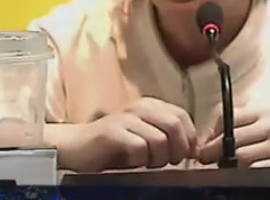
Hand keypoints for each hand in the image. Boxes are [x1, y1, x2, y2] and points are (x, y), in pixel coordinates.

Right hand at [72, 98, 197, 171]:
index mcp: (150, 106)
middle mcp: (140, 107)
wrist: (76, 147)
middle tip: (168, 162)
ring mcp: (125, 118)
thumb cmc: (113, 146)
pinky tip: (131, 162)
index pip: (183, 116)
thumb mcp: (144, 137)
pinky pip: (139, 148)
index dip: (189, 138)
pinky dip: (140, 161)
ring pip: (160, 139)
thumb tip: (193, 149)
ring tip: (146, 163)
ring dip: (158, 159)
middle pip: (175, 125)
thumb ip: (166, 136)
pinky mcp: (111, 132)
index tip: (184, 156)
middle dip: (178, 150)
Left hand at [196, 108, 269, 185]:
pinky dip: (246, 176)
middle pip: (230, 138)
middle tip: (206, 161)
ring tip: (225, 171)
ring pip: (241, 157)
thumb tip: (208, 140)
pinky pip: (257, 172)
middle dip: (213, 153)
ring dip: (228, 167)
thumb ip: (242, 126)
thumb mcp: (269, 124)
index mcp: (264, 113)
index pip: (227, 116)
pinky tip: (245, 177)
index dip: (211, 132)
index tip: (205, 144)